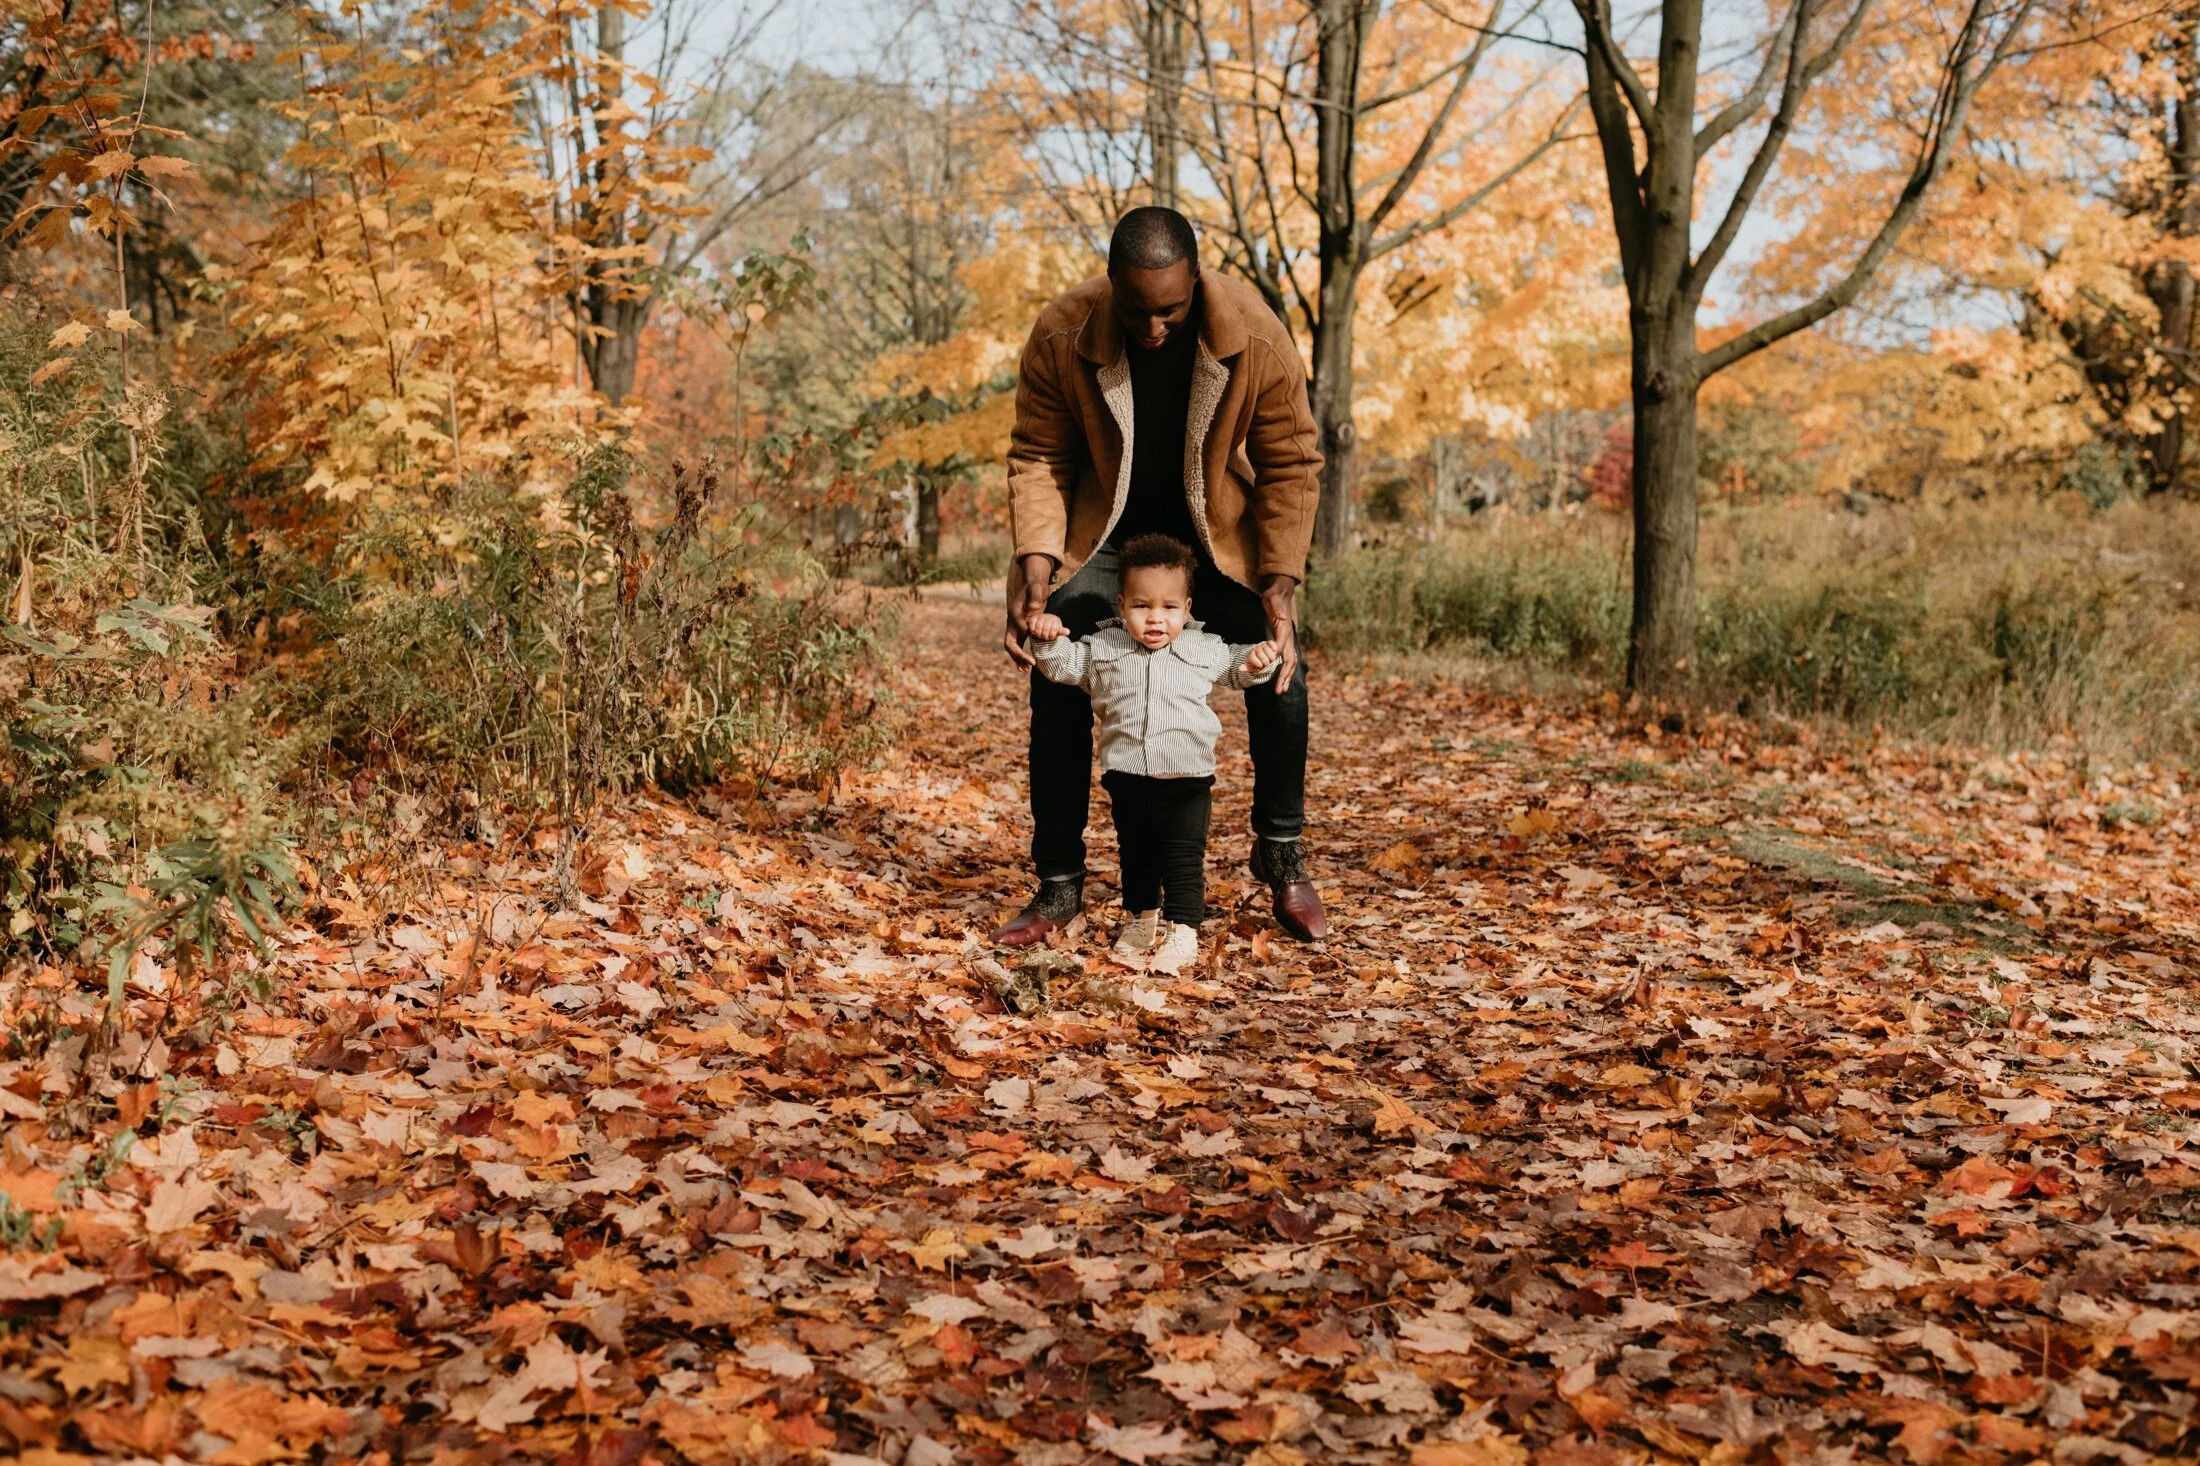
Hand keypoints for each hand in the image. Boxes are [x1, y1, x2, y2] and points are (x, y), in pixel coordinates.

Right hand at [1002, 554, 1057, 668]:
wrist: (1032, 584)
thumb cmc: (1036, 587)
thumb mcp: (1037, 589)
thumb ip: (1036, 597)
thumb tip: (1035, 608)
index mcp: (1015, 615)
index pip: (1020, 634)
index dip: (1026, 646)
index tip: (1034, 657)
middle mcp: (1012, 622)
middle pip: (1010, 643)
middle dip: (1018, 656)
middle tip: (1030, 665)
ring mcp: (1014, 626)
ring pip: (1012, 646)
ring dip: (1017, 658)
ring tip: (1026, 670)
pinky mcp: (1020, 628)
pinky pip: (1017, 644)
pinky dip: (1020, 655)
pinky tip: (1026, 664)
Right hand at [1028, 613, 1068, 639]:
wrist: (1046, 622)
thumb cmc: (1052, 628)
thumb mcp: (1058, 631)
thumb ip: (1062, 631)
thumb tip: (1068, 632)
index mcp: (1055, 620)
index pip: (1054, 629)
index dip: (1051, 636)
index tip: (1051, 637)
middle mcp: (1048, 617)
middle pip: (1045, 629)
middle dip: (1045, 636)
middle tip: (1045, 637)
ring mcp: (1040, 617)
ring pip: (1038, 627)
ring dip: (1039, 634)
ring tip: (1040, 636)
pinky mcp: (1034, 618)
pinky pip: (1032, 625)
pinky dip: (1033, 630)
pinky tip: (1035, 632)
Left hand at [1242, 640, 1280, 674]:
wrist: (1266, 659)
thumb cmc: (1259, 664)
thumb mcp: (1254, 667)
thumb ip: (1248, 668)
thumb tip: (1240, 668)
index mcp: (1251, 655)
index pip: (1252, 657)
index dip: (1257, 662)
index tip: (1260, 666)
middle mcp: (1256, 649)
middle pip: (1260, 653)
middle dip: (1265, 661)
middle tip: (1267, 664)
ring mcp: (1263, 646)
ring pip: (1266, 649)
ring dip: (1271, 656)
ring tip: (1272, 660)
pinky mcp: (1269, 643)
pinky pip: (1271, 643)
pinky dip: (1273, 647)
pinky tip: (1275, 651)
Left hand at [1259, 575, 1299, 692]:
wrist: (1281, 592)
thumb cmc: (1275, 594)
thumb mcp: (1273, 596)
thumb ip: (1277, 605)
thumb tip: (1282, 616)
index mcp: (1285, 629)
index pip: (1281, 647)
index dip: (1274, 658)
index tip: (1266, 667)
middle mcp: (1288, 638)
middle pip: (1289, 661)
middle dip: (1284, 676)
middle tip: (1279, 691)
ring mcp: (1287, 641)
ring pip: (1289, 663)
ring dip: (1285, 678)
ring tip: (1280, 692)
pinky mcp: (1283, 642)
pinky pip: (1285, 660)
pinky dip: (1283, 672)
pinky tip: (1280, 681)